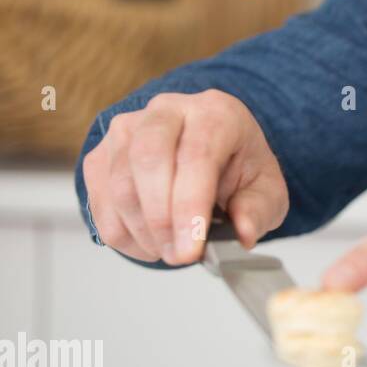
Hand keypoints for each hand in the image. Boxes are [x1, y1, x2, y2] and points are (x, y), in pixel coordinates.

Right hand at [82, 90, 288, 264]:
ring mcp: (127, 129)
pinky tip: (151, 244)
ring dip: (143, 231)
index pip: (196, 155)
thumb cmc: (238, 169)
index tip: (192, 249)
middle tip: (179, 256)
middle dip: (161, 220)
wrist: (211, 154)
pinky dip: (123, 234)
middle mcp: (167, 110)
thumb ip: (258, 211)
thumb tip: (243, 233)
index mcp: (216, 113)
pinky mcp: (102, 154)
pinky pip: (100, 200)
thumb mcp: (266, 191)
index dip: (190, 206)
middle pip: (148, 159)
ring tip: (171, 252)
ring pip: (120, 183)